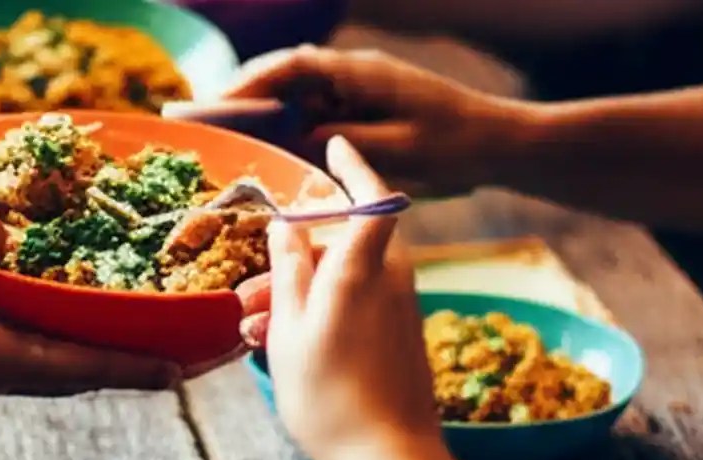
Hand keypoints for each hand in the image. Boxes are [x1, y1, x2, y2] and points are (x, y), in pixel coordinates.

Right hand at [0, 206, 179, 405]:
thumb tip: (4, 226)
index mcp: (6, 357)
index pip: (92, 365)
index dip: (141, 368)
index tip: (183, 373)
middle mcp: (1, 377)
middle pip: (79, 373)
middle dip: (125, 364)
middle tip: (168, 356)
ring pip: (50, 368)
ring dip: (88, 355)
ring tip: (119, 335)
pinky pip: (20, 359)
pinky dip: (49, 345)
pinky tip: (43, 320)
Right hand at [225, 46, 522, 196]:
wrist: (502, 145)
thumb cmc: (456, 146)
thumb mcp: (397, 150)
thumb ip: (342, 144)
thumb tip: (291, 141)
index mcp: (360, 74)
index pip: (291, 67)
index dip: (248, 83)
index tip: (214, 105)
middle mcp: (352, 75)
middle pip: (283, 76)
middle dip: (240, 96)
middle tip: (199, 121)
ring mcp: (357, 90)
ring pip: (294, 95)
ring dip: (259, 113)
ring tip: (220, 136)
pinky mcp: (362, 110)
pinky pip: (312, 113)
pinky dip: (285, 128)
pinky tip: (266, 150)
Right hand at [241, 137, 440, 459]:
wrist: (390, 457)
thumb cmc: (330, 393)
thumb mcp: (290, 327)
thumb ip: (288, 269)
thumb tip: (288, 225)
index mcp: (362, 266)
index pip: (368, 195)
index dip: (351, 167)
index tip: (333, 145)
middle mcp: (389, 278)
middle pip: (341, 242)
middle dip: (293, 255)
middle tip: (249, 288)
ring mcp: (397, 308)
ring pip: (341, 277)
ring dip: (297, 292)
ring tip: (253, 327)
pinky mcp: (397, 335)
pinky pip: (353, 305)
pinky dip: (318, 314)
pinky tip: (282, 346)